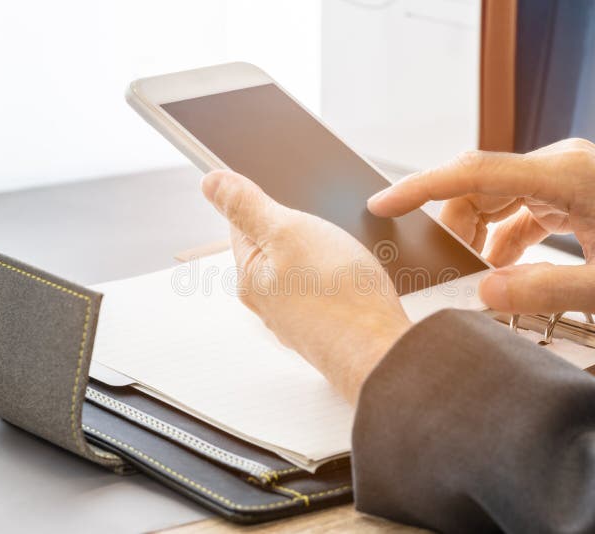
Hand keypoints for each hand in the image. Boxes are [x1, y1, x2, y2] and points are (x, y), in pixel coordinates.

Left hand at [201, 170, 410, 403]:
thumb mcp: (287, 231)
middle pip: (276, 244)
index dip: (265, 199)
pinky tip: (360, 274)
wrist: (383, 353)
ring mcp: (300, 315)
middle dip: (300, 226)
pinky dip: (341, 274)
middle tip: (326, 221)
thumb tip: (212, 183)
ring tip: (348, 249)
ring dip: (326, 251)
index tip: (289, 190)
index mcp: (249, 274)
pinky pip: (328, 287)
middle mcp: (269, 299)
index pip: (242, 222)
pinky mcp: (328, 324)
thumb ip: (248, 205)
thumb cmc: (338, 298)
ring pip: (306, 266)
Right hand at [368, 138, 594, 321]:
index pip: (476, 171)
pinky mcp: (568, 190)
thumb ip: (538, 291)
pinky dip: (501, 237)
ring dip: (476, 232)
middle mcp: (561, 164)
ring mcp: (564, 175)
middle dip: (451, 223)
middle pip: (479, 183)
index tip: (385, 202)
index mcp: (567, 175)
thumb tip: (482, 293)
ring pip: (493, 195)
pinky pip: (516, 208)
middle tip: (437, 264)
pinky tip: (501, 267)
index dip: (422, 187)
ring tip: (472, 271)